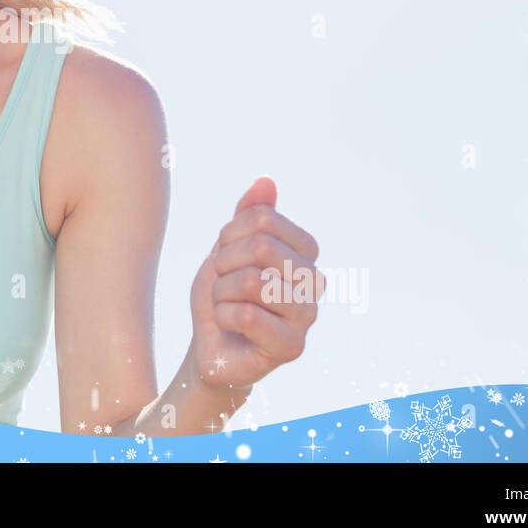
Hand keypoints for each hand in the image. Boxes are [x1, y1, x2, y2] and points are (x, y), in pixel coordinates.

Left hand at [189, 176, 323, 393]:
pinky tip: (229, 326)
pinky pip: (246, 315)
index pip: (262, 218)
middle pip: (260, 246)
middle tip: (222, 283)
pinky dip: (223, 317)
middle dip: (224, 264)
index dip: (230, 233)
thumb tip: (266, 181)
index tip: (225, 255)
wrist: (212, 345)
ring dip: (221, 293)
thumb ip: (248, 216)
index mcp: (303, 252)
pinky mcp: (293, 347)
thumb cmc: (224, 294)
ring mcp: (308, 315)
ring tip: (226, 305)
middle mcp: (314, 281)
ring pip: (251, 281)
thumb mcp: (228, 248)